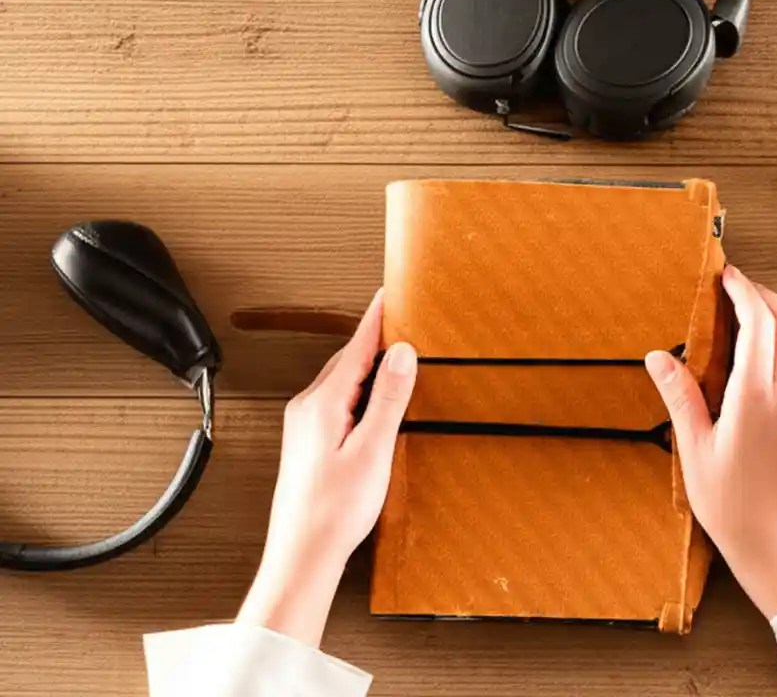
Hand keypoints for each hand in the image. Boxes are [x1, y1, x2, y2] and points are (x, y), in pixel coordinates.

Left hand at [237, 289, 416, 646]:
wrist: (302, 554)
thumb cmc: (334, 512)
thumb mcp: (373, 452)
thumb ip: (388, 400)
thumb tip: (402, 354)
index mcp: (323, 404)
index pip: (357, 347)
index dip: (378, 319)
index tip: (390, 294)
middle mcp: (308, 408)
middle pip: (349, 360)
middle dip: (376, 339)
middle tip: (402, 320)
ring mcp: (305, 426)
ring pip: (342, 381)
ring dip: (368, 366)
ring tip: (394, 354)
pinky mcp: (309, 443)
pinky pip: (337, 400)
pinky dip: (359, 390)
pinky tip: (373, 401)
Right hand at [645, 266, 776, 618]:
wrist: (775, 543)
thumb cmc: (731, 505)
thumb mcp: (694, 450)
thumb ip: (680, 397)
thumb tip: (659, 356)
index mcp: (756, 397)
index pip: (759, 323)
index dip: (744, 291)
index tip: (727, 277)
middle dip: (764, 296)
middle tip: (738, 291)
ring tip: (761, 313)